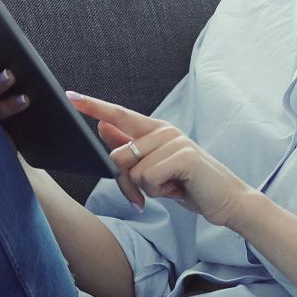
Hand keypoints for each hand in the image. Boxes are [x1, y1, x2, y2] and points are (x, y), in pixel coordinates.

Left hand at [65, 91, 253, 228]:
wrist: (226, 199)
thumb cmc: (188, 182)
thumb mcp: (155, 167)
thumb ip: (129, 146)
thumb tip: (102, 126)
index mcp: (155, 130)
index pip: (119, 114)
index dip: (93, 106)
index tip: (70, 97)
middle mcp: (163, 130)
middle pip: (118, 156)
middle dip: (128, 182)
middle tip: (155, 189)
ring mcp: (174, 140)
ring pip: (134, 171)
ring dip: (149, 188)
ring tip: (172, 184)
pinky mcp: (183, 156)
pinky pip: (149, 178)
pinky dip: (160, 191)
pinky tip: (178, 187)